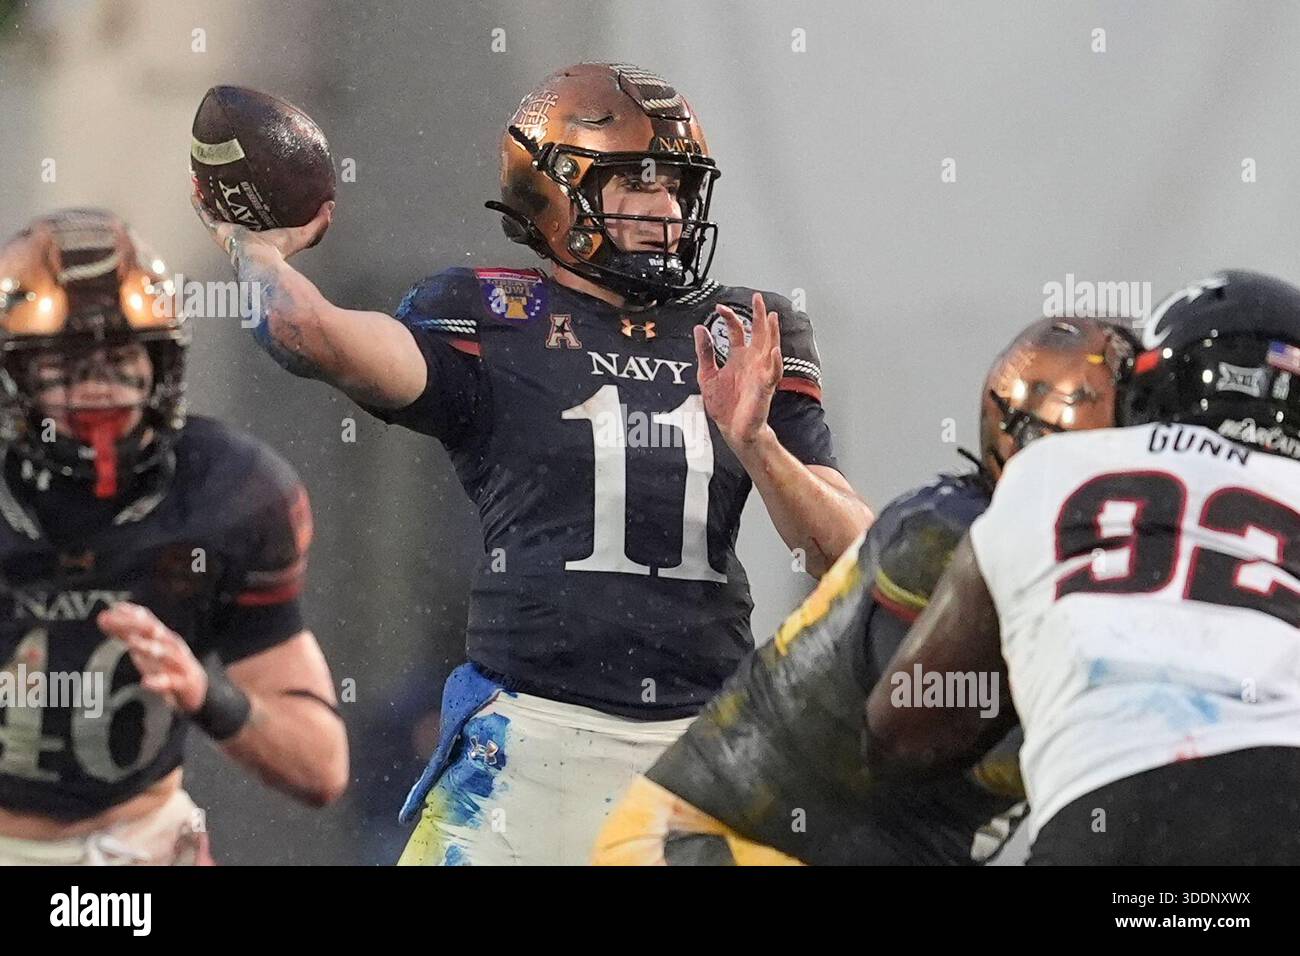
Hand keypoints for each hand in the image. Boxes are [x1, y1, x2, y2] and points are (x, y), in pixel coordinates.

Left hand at [98, 602, 207, 713]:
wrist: (197, 686)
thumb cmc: (166, 665)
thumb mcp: (146, 647)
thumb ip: (126, 633)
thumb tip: (103, 617)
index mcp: (163, 636)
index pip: (148, 620)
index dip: (131, 614)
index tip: (113, 608)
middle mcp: (172, 645)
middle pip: (155, 632)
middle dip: (135, 625)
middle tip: (116, 621)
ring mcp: (180, 663)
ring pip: (165, 652)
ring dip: (148, 647)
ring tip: (131, 643)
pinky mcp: (184, 682)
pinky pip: (172, 682)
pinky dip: (159, 681)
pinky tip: (146, 682)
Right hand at [191, 191, 333, 266]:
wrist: (261, 260)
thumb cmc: (279, 251)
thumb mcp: (302, 234)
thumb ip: (318, 222)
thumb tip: (330, 206)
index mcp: (256, 233)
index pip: (253, 217)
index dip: (250, 206)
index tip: (249, 194)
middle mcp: (239, 232)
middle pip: (231, 213)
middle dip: (227, 200)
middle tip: (224, 183)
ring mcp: (226, 231)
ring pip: (215, 211)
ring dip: (210, 197)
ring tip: (205, 181)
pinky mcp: (216, 229)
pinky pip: (204, 213)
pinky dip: (199, 202)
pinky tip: (194, 189)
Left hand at [693, 292, 782, 449]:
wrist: (732, 429)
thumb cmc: (724, 405)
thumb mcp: (707, 374)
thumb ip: (704, 352)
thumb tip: (699, 329)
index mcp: (738, 357)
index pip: (737, 330)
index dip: (730, 317)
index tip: (719, 307)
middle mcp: (752, 362)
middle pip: (759, 333)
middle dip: (759, 315)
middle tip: (758, 298)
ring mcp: (760, 373)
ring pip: (770, 348)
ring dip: (772, 333)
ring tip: (772, 318)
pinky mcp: (764, 387)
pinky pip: (772, 373)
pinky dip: (774, 362)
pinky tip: (774, 352)